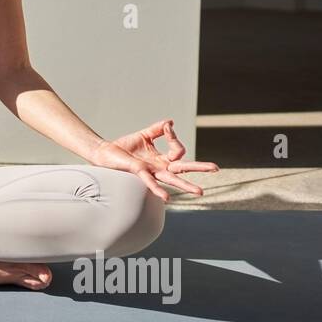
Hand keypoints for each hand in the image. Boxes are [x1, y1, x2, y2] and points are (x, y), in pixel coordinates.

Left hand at [88, 118, 218, 201]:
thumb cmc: (125, 147)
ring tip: (199, 192)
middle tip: (216, 168)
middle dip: (199, 168)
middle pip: (183, 168)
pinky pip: (151, 183)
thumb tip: (170, 123)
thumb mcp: (144, 135)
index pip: (179, 151)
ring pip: (172, 179)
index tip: (167, 128)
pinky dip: (158, 190)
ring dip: (185, 186)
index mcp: (161, 160)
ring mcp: (150, 172)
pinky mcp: (139, 173)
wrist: (105, 153)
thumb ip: (158, 129)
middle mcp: (159, 168)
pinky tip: (167, 198)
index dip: (175, 138)